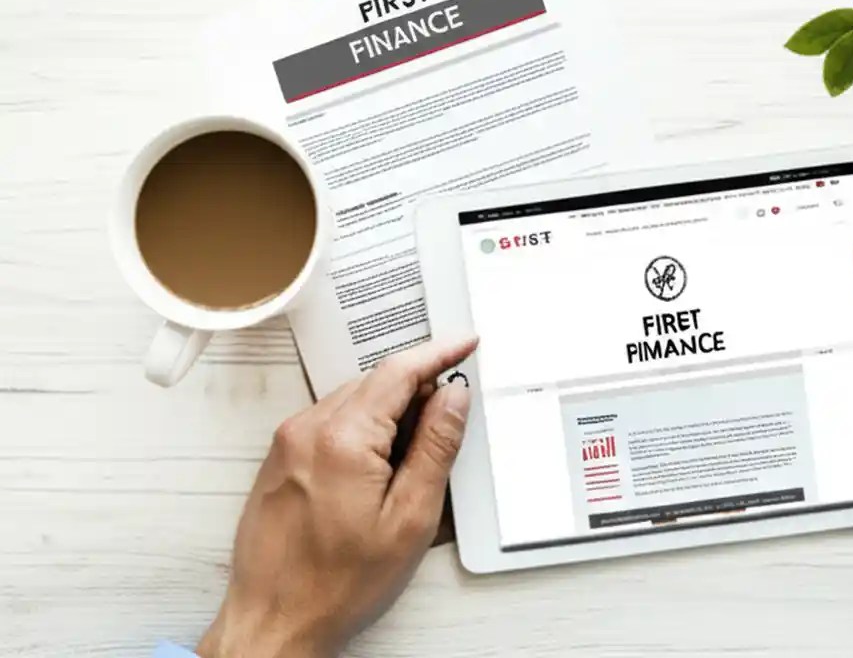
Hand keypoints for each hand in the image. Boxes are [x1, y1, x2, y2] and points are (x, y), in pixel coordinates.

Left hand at [196, 336, 478, 657]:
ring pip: (355, 400)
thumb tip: (452, 399)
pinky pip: (331, 420)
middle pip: (377, 382)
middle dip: (419, 389)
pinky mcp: (281, 457)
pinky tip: (379, 469)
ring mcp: (288, 442)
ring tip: (412, 463)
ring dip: (391, 411)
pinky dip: (364, 428)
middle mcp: (307, 430)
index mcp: (343, 439)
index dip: (439, 353)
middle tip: (450, 419)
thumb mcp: (410, 518)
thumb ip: (435, 448)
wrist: (275, 621)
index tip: (465, 344)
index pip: (400, 372)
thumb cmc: (335, 584)